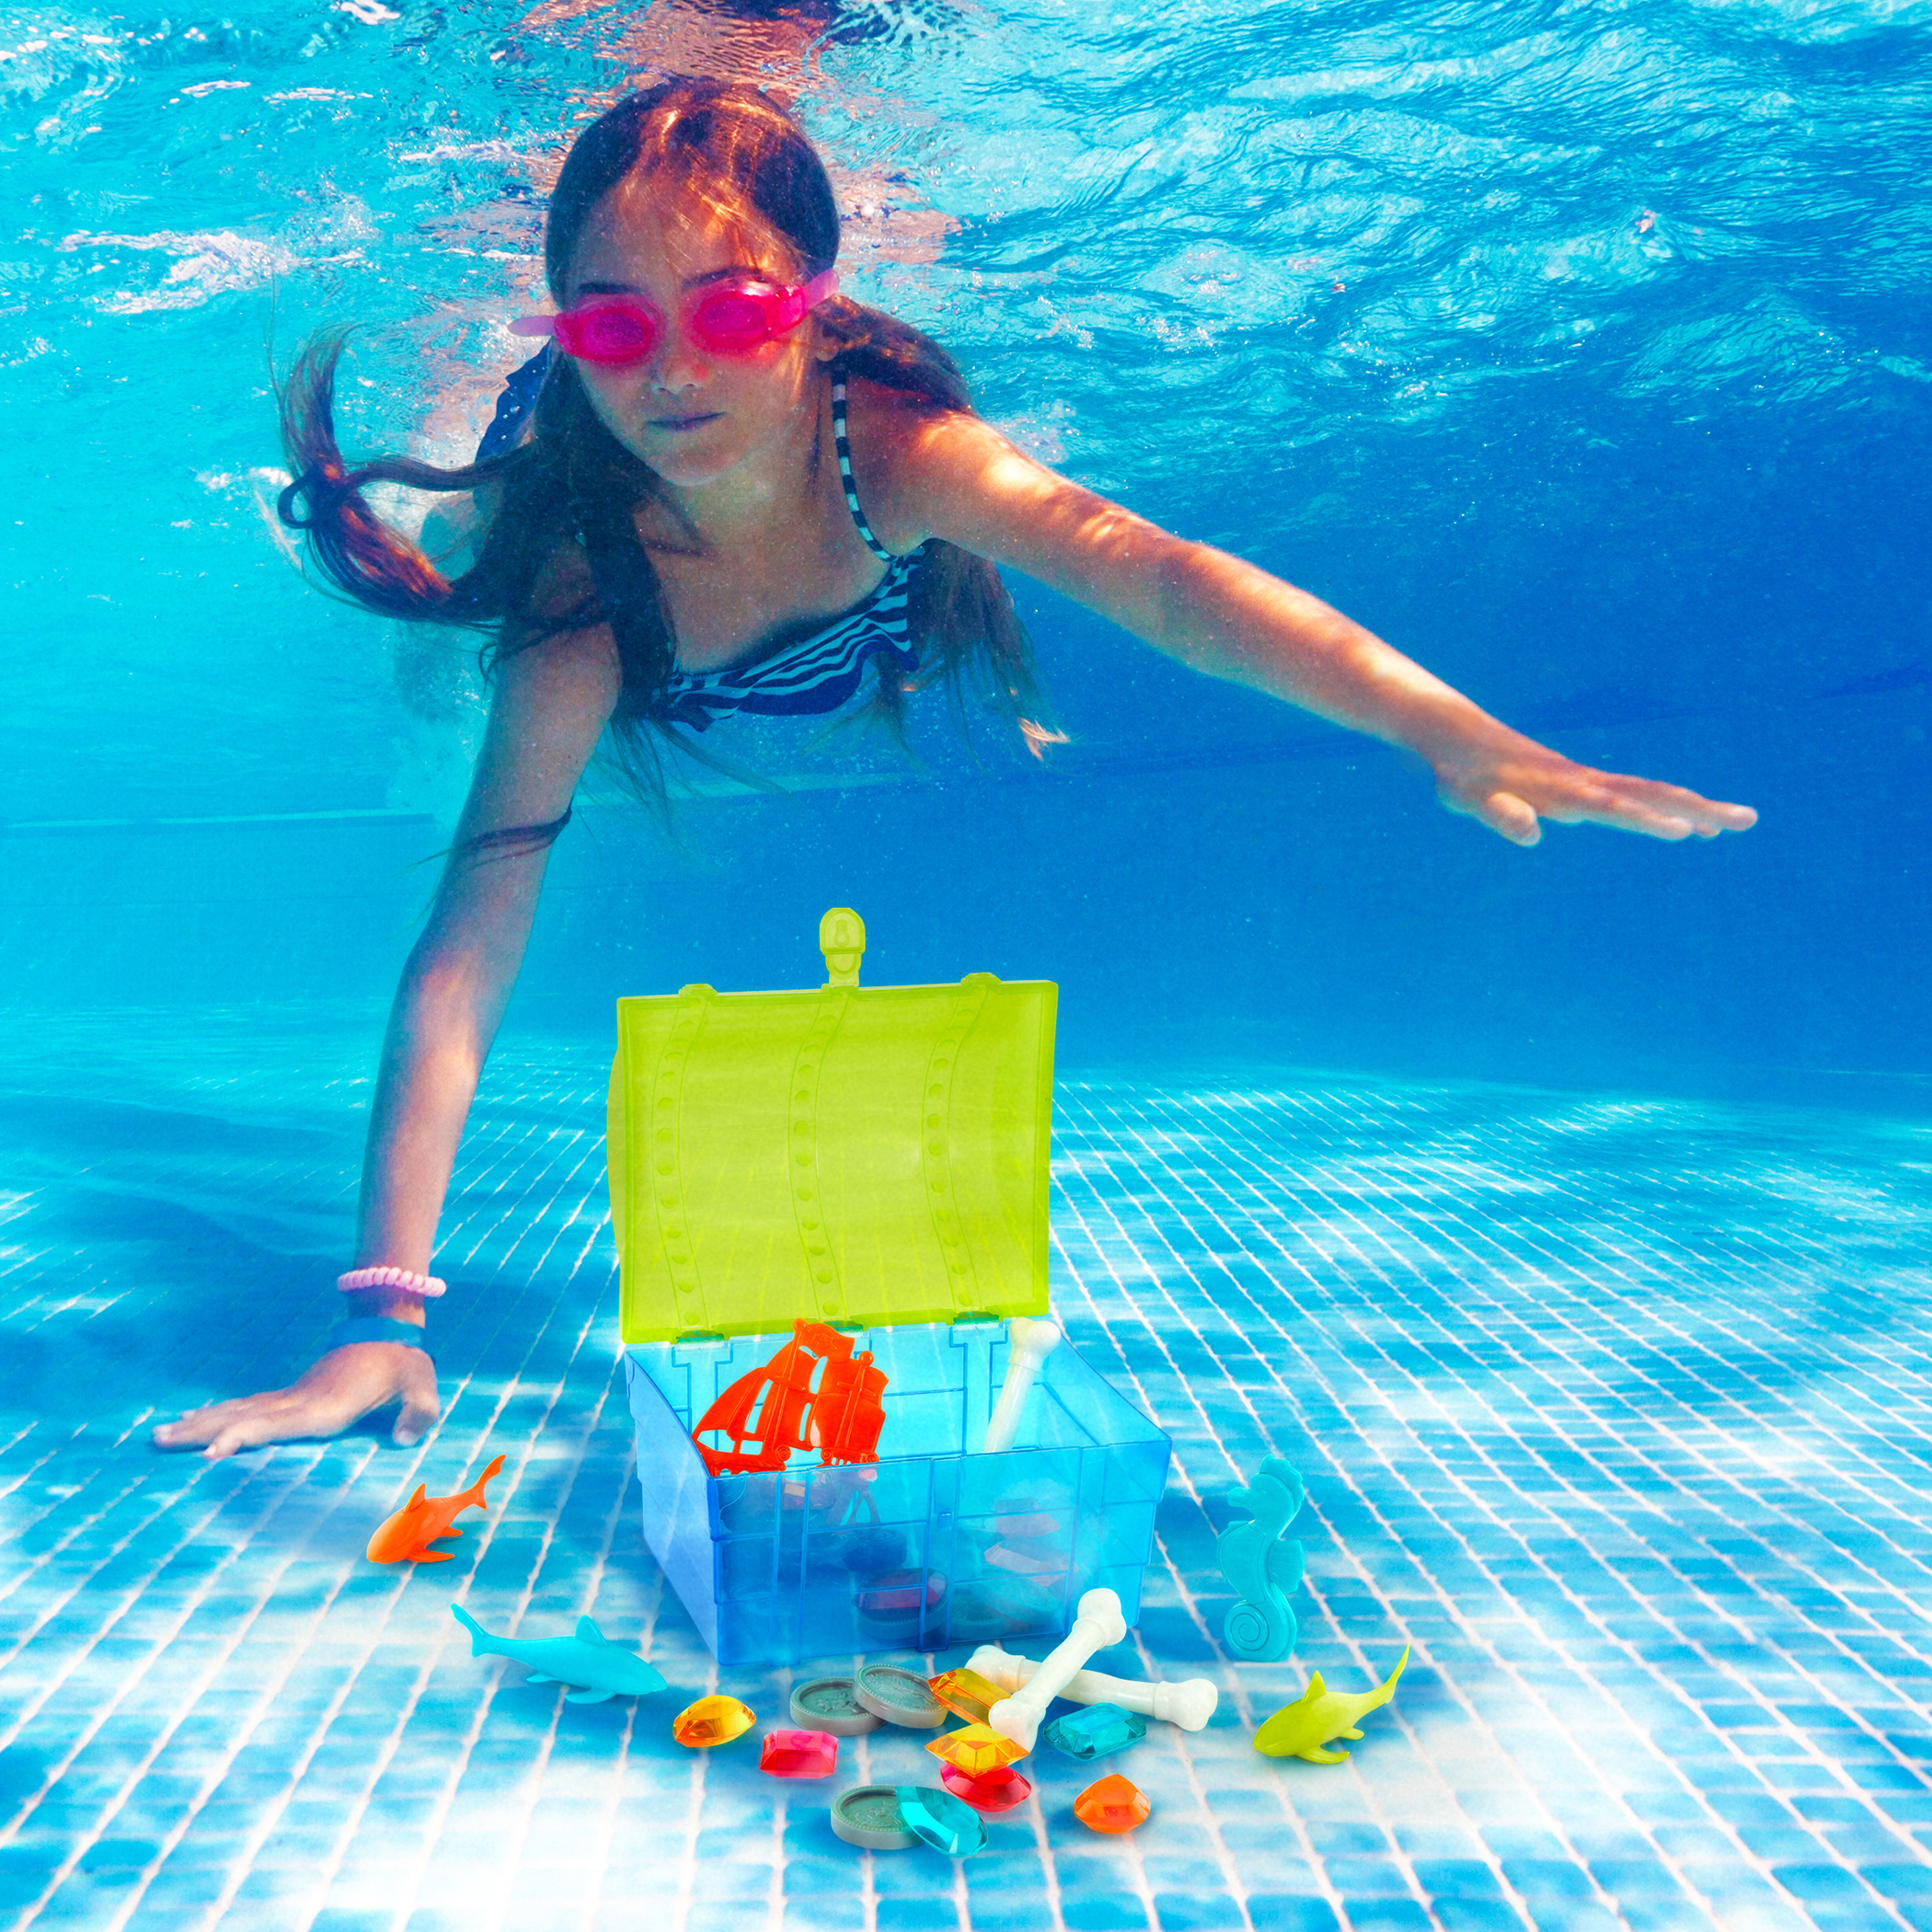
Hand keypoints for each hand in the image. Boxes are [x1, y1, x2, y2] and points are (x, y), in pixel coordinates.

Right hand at [152, 1342, 439, 1460]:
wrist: (388, 1327)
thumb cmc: (403, 1362)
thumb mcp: (422, 1385)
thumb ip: (418, 1412)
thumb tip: (402, 1438)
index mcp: (327, 1405)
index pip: (279, 1424)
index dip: (245, 1437)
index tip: (212, 1451)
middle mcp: (300, 1401)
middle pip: (243, 1417)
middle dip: (202, 1431)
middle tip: (158, 1441)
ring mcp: (292, 1396)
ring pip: (238, 1410)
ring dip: (200, 1423)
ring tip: (160, 1435)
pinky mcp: (291, 1394)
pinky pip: (247, 1406)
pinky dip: (219, 1415)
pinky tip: (194, 1421)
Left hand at [1427, 722, 1757, 846]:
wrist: (1456, 737)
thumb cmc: (1461, 776)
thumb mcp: (1469, 802)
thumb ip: (1501, 816)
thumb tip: (1533, 833)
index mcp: (1562, 791)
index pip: (1614, 807)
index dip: (1648, 820)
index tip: (1687, 831)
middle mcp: (1583, 782)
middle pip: (1650, 794)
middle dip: (1700, 808)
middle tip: (1749, 820)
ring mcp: (1586, 780)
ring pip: (1649, 792)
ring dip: (1692, 807)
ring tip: (1735, 824)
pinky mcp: (1581, 783)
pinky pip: (1633, 795)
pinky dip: (1664, 806)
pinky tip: (1682, 823)